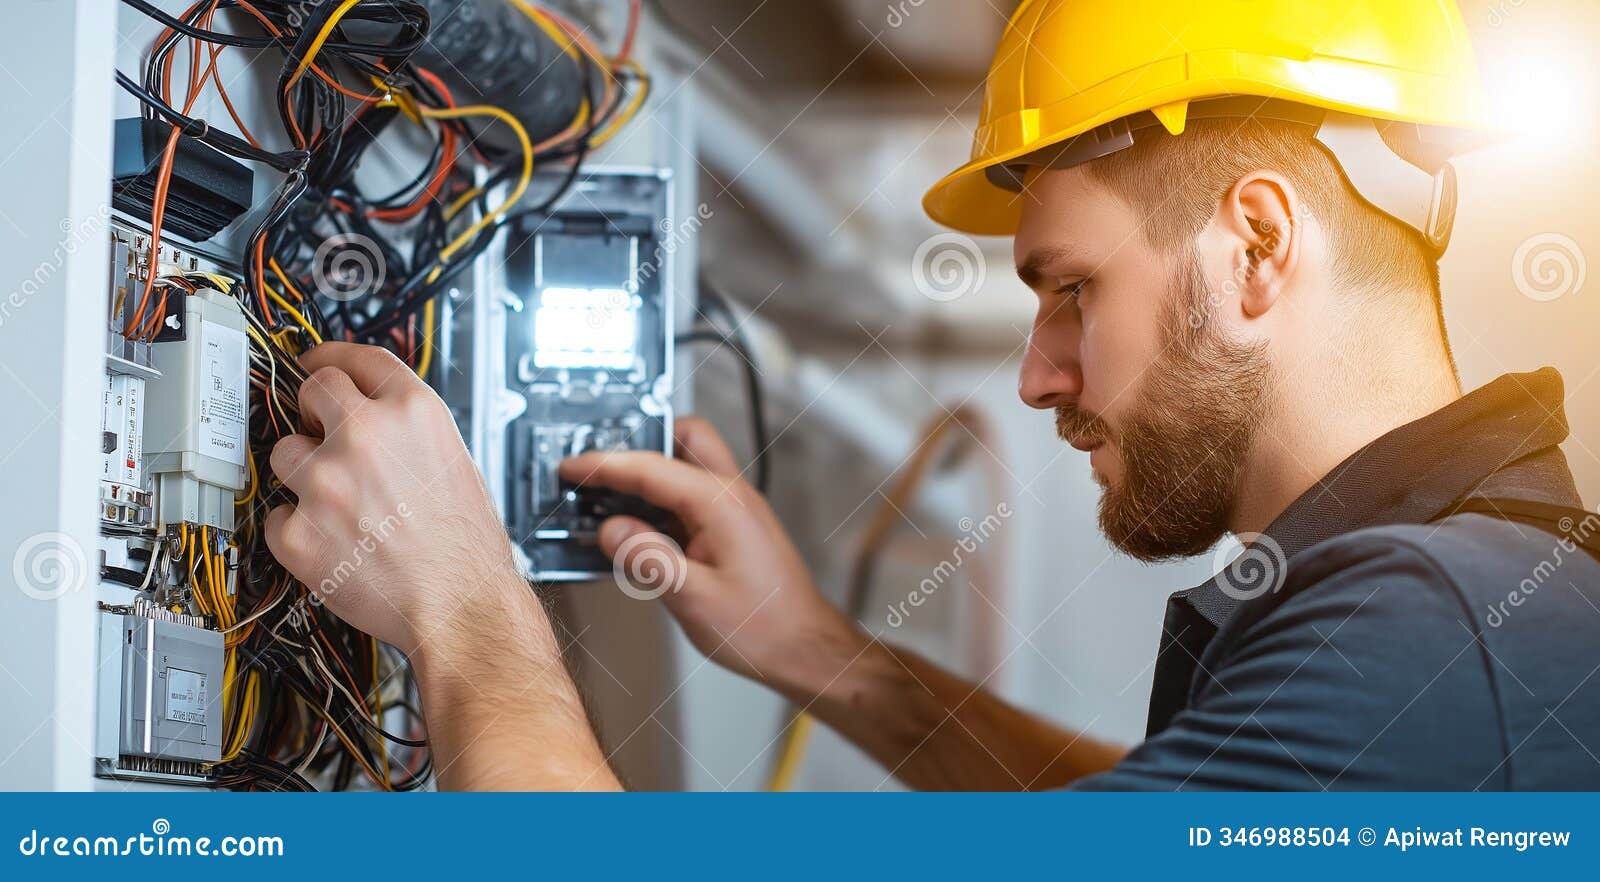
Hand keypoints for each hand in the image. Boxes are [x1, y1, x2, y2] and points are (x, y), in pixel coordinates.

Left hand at [264, 342, 526, 655]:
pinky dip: (298, 531)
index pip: (358, 358)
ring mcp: (326, 481)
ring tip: (341, 507)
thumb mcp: (456, 459)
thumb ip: (409, 427)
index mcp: (414, 411)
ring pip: (285, 453)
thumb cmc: (467, 546)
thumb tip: (370, 413)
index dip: (332, 357)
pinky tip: (334, 544)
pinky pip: (278, 517)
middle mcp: (366, 434)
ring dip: (303, 474)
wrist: (462, 605)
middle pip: (312, 390)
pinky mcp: (300, 530)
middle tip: (320, 432)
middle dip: (312, 408)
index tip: (317, 363)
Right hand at [559, 418, 865, 692]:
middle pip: (683, 439)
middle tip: (599, 467)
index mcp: (721, 504)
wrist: (805, 648)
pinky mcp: (733, 529)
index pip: (651, 468)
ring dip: (648, 479)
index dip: (604, 465)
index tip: (570, 468)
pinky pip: (690, 499)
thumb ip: (648, 559)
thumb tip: (611, 531)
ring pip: (687, 467)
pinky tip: (637, 533)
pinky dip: (660, 506)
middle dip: (640, 443)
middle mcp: (732, 496)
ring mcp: (735, 510)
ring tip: (607, 504)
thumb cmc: (765, 628)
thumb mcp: (694, 599)